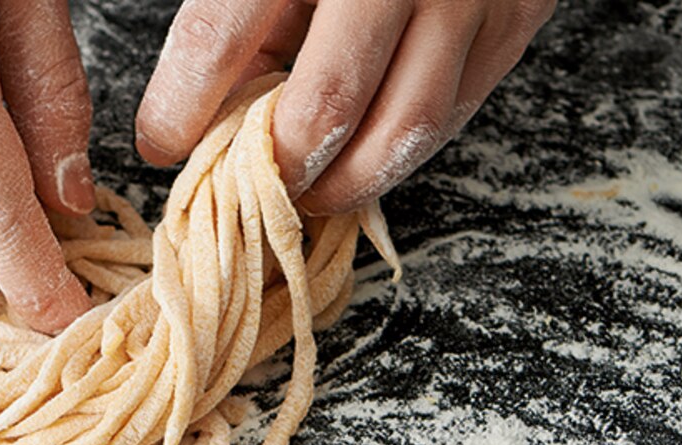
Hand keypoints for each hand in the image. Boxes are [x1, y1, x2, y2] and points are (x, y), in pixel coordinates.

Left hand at [134, 0, 555, 213]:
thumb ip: (236, 11)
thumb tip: (208, 106)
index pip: (219, 37)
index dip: (180, 108)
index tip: (161, 141)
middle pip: (326, 105)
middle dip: (277, 166)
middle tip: (246, 186)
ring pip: (405, 128)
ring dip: (345, 181)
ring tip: (305, 189)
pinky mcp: (520, 14)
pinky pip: (458, 111)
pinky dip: (404, 149)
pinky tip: (364, 154)